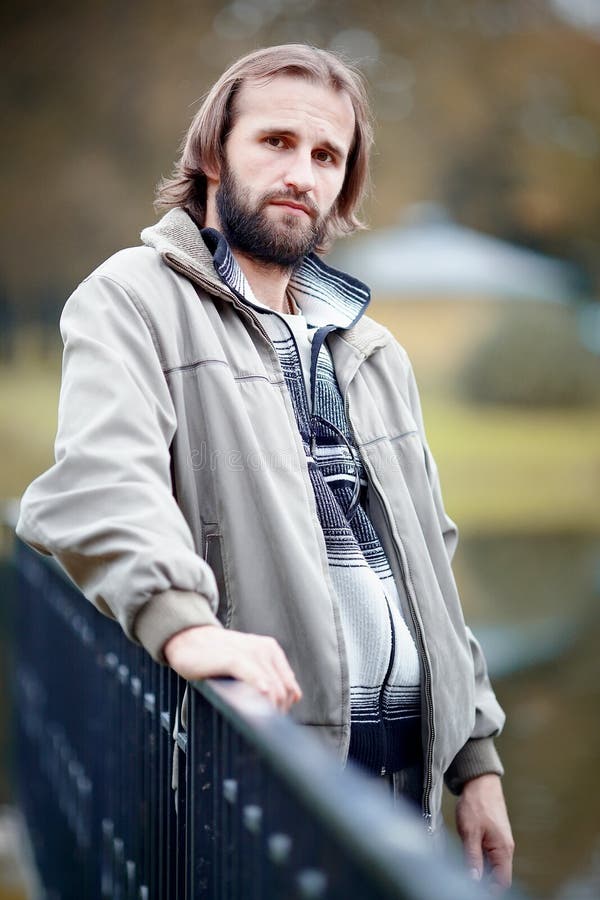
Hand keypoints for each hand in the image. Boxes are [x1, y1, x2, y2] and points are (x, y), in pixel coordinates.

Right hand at [164, 625, 301, 712]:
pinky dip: (259, 691)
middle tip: (261, 727)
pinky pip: (253, 676)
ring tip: (257, 723)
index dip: (284, 708)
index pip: (290, 687)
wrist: (188, 639)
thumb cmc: (214, 655)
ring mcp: (250, 652)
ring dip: (268, 710)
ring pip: (272, 688)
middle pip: (282, 691)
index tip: (271, 720)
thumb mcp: (245, 663)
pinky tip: (258, 701)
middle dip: (275, 713)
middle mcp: (265, 650)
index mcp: (270, 650)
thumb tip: (285, 703)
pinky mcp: (232, 657)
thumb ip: (264, 678)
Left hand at [455, 773, 514, 893]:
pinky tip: (466, 856)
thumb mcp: (470, 832)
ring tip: (464, 868)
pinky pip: (488, 855)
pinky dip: (479, 859)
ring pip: (492, 866)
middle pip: (498, 875)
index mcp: (503, 849)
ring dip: (480, 870)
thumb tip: (473, 879)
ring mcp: (499, 842)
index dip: (490, 890)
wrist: (480, 782)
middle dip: (484, 881)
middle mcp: (505, 848)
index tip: (473, 890)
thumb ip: (472, 857)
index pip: (503, 881)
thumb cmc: (477, 803)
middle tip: (466, 880)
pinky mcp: (492, 837)